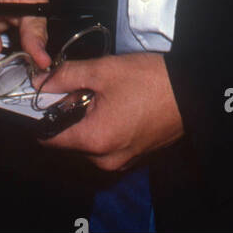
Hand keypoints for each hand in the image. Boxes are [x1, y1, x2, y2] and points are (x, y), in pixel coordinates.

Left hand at [34, 52, 183, 170]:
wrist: (192, 90)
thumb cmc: (151, 80)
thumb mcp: (104, 70)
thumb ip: (66, 76)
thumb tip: (40, 81)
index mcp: (94, 140)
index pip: (49, 138)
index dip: (44, 114)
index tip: (50, 95)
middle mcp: (106, 159)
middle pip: (71, 139)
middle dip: (73, 113)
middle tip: (90, 87)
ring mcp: (123, 161)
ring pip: (90, 141)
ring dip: (91, 119)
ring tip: (110, 94)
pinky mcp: (136, 157)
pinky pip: (109, 144)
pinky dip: (108, 126)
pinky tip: (123, 104)